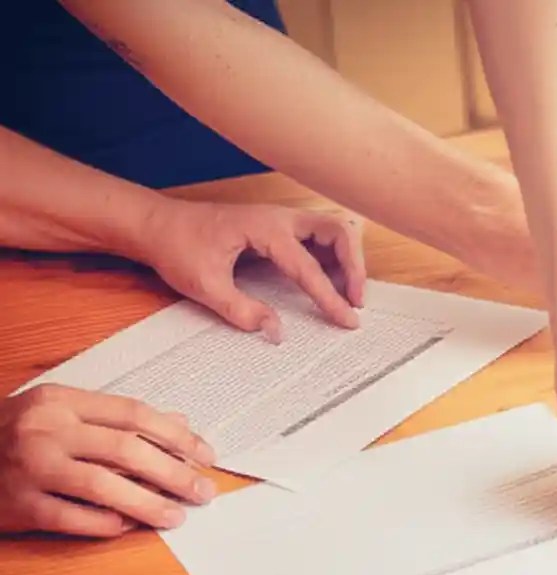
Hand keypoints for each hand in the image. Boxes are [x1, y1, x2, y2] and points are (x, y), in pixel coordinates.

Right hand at [0, 384, 216, 536]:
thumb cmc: (11, 436)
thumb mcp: (58, 413)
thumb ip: (114, 418)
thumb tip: (178, 422)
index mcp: (59, 401)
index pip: (133, 414)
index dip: (177, 435)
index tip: (206, 454)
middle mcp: (45, 430)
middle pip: (126, 449)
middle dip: (173, 472)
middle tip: (203, 491)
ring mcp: (30, 468)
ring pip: (105, 486)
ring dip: (149, 503)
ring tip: (177, 515)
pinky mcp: (18, 506)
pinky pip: (74, 519)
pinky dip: (108, 524)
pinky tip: (131, 526)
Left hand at [139, 199, 365, 342]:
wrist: (157, 224)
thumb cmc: (177, 247)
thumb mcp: (204, 285)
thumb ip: (242, 310)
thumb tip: (277, 331)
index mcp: (265, 229)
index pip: (309, 267)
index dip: (331, 297)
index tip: (348, 320)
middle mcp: (280, 218)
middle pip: (339, 232)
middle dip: (354, 265)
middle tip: (355, 300)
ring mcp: (281, 219)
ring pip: (333, 230)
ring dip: (347, 258)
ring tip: (347, 292)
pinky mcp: (278, 226)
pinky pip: (318, 236)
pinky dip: (333, 255)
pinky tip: (328, 280)